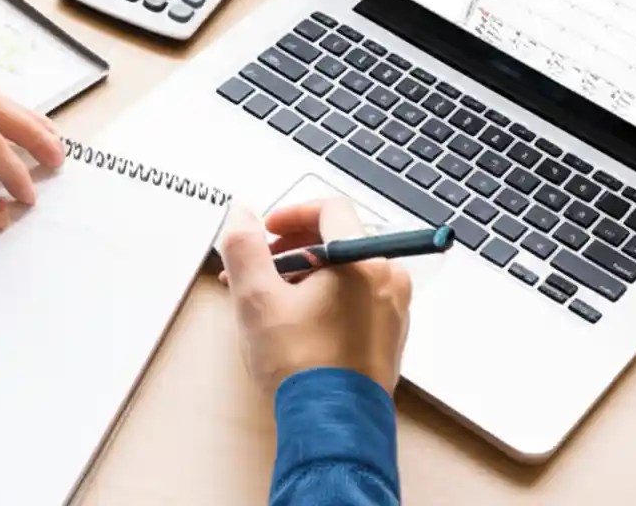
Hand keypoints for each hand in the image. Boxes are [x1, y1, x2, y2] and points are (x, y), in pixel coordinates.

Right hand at [218, 199, 411, 395]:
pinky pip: (359, 297)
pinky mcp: (390, 333)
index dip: (291, 214)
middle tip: (260, 270)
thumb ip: (244, 247)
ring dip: (307, 274)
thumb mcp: (257, 300)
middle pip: (338, 238)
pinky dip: (328, 297)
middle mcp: (388, 277)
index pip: (330, 209)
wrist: (333, 426)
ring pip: (347, 269)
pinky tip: (299, 322)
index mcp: (362, 260)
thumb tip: (240, 214)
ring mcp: (394, 307)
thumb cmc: (301, 367)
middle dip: (292, 248)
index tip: (267, 232)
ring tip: (272, 301)